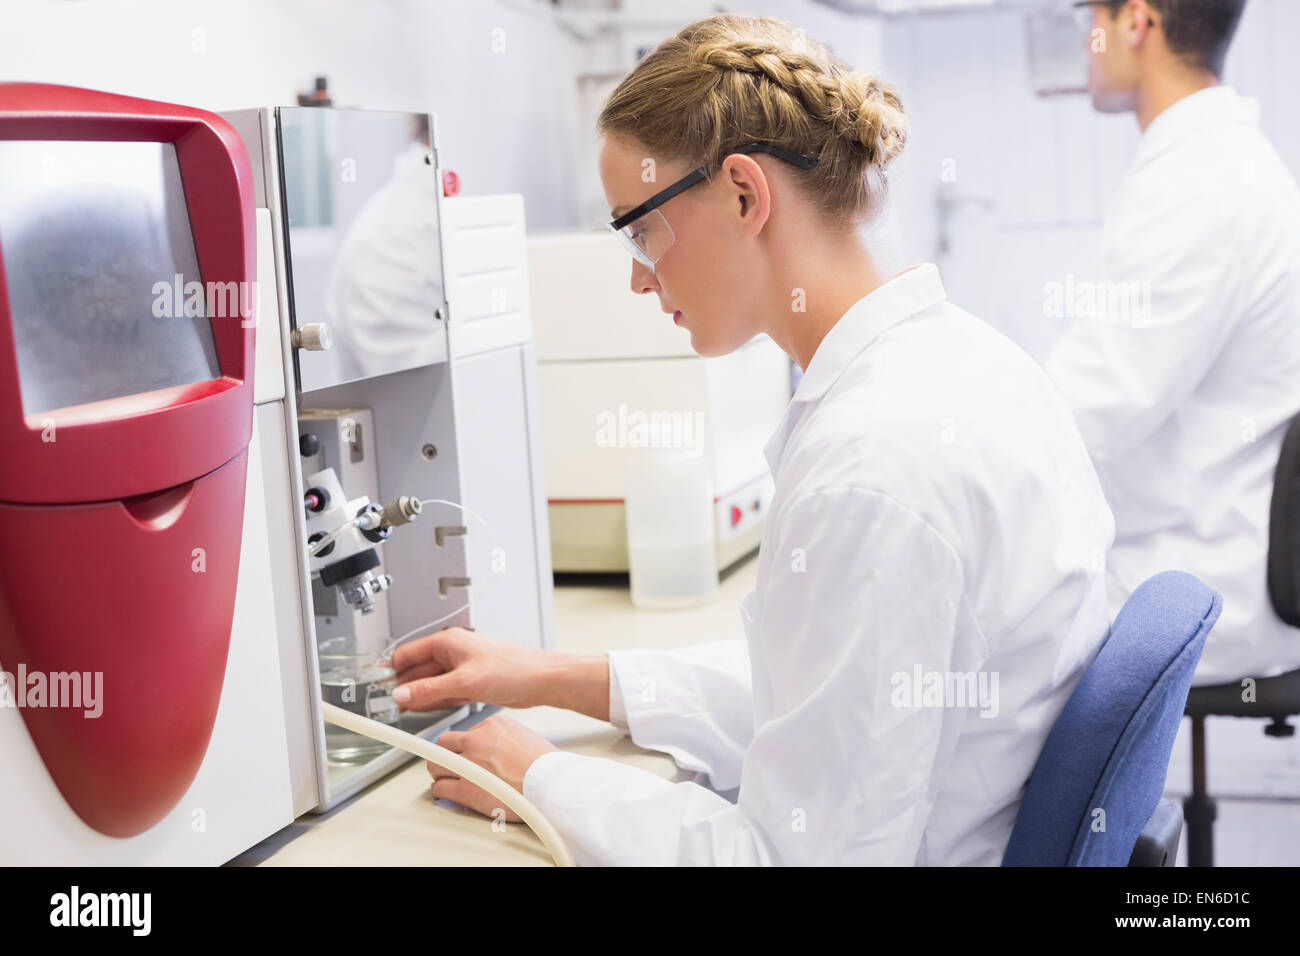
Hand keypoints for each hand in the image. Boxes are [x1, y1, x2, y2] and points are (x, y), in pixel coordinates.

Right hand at [388, 627, 549, 711]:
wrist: (541, 680)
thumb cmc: (513, 669)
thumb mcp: (464, 682)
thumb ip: (430, 690)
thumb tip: (403, 694)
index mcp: (449, 642)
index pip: (409, 654)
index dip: (392, 670)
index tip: (379, 686)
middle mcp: (454, 652)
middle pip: (419, 669)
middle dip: (405, 685)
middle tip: (389, 704)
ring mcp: (464, 667)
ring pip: (432, 681)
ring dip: (420, 694)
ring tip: (403, 710)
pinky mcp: (473, 682)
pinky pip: (446, 690)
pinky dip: (436, 699)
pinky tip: (427, 709)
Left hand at [427, 715, 557, 820]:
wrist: (549, 784)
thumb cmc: (545, 766)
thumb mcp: (525, 737)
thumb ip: (504, 741)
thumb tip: (497, 751)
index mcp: (493, 725)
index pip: (467, 731)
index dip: (467, 746)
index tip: (469, 754)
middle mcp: (477, 739)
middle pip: (445, 743)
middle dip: (447, 755)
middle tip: (450, 764)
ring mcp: (468, 763)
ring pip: (436, 764)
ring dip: (440, 772)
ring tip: (446, 779)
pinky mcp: (465, 787)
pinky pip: (440, 788)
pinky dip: (441, 792)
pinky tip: (447, 794)